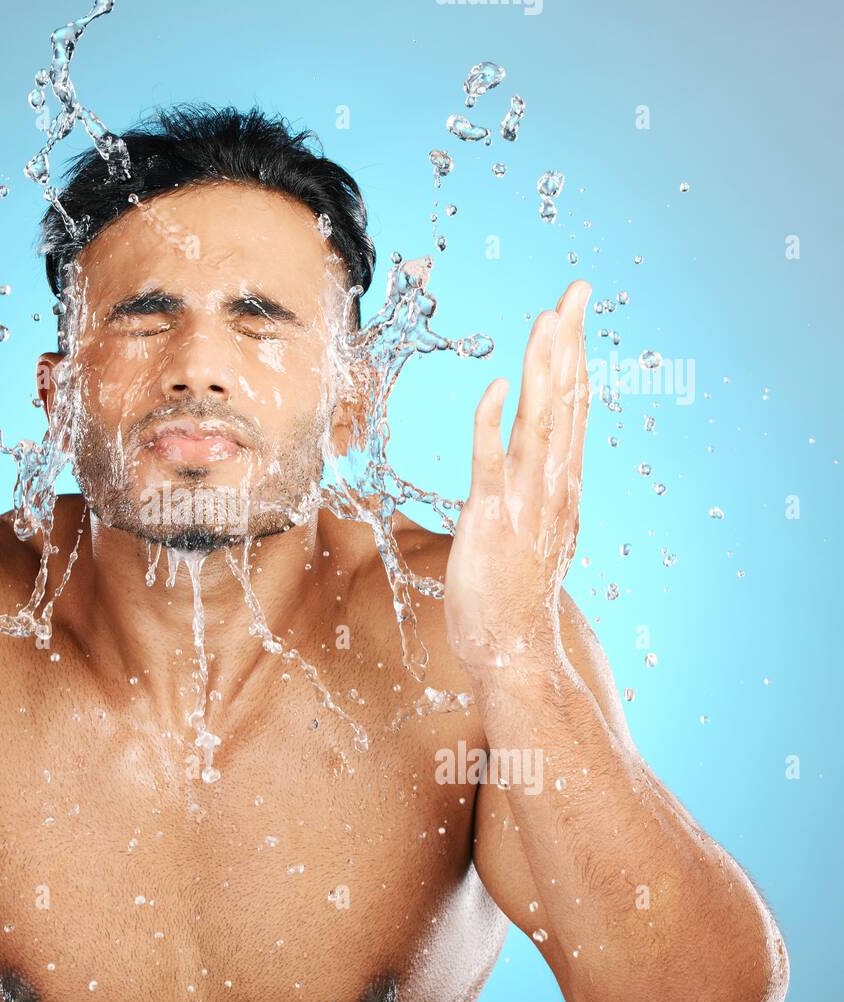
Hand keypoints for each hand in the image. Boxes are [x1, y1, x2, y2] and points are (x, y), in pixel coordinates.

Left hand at [443, 280, 590, 675]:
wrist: (515, 646)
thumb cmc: (515, 592)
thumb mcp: (535, 530)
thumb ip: (536, 492)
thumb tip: (531, 467)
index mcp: (562, 482)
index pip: (574, 405)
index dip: (574, 356)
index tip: (573, 312)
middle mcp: (553, 484)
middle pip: (567, 400)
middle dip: (568, 343)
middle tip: (574, 291)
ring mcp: (526, 499)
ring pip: (540, 421)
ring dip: (543, 369)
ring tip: (546, 320)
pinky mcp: (492, 517)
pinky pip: (492, 461)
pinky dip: (493, 422)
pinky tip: (495, 387)